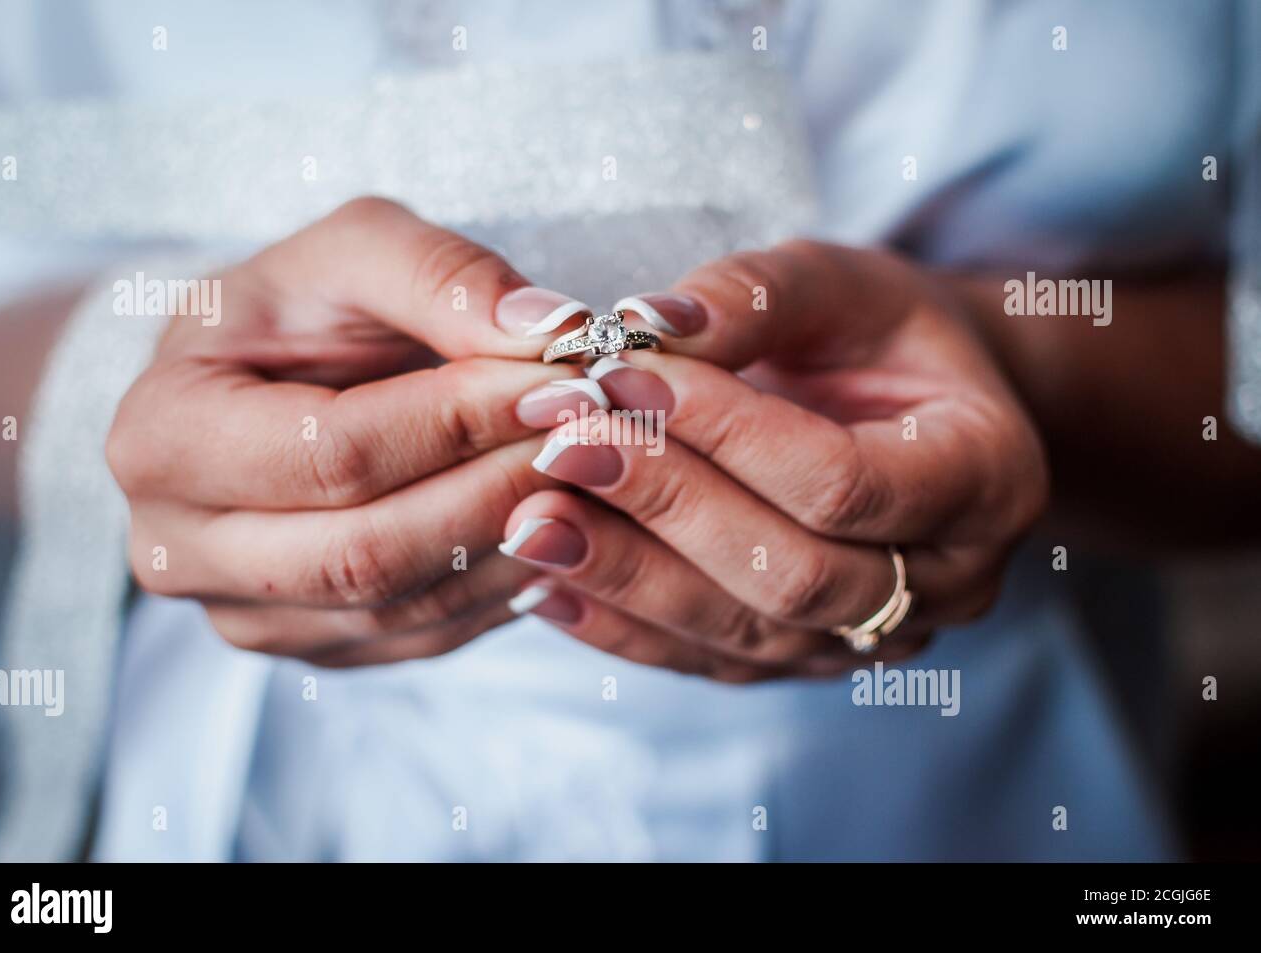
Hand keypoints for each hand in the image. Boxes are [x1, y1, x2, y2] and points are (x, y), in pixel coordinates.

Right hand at [106, 198, 600, 665]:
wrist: (254, 383)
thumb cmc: (295, 310)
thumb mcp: (352, 252)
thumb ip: (443, 275)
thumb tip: (554, 333)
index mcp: (162, 436)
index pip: (336, 452)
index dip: (463, 422)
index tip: (568, 381)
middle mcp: (180, 548)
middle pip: (366, 552)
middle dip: (500, 490)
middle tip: (600, 435)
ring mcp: (245, 615)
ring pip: (405, 607)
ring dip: (519, 542)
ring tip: (598, 473)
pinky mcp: (312, 646)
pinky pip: (426, 635)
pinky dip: (508, 582)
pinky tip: (565, 524)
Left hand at [496, 240, 1048, 679]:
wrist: (912, 406)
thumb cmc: (882, 332)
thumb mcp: (841, 282)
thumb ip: (756, 297)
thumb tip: (645, 326)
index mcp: (986, 477)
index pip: (844, 481)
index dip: (727, 434)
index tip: (620, 375)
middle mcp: (948, 579)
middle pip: (793, 575)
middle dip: (667, 508)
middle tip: (563, 445)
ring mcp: (877, 635)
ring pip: (745, 634)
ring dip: (628, 578)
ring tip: (529, 521)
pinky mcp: (806, 658)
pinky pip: (711, 661)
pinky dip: (622, 628)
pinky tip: (542, 585)